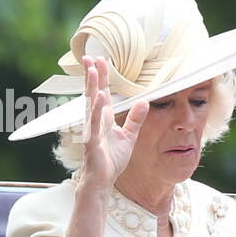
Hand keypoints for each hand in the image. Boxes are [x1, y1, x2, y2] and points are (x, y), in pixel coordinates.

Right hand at [77, 55, 148, 190]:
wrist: (103, 180)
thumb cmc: (112, 160)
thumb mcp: (129, 136)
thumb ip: (136, 119)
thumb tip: (145, 102)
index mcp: (105, 119)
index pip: (104, 93)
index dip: (103, 77)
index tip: (102, 60)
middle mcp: (97, 121)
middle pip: (94, 93)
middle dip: (93, 75)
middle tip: (91, 56)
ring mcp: (93, 129)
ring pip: (91, 104)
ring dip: (91, 86)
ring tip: (93, 70)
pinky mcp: (92, 141)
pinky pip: (94, 122)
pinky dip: (96, 109)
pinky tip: (99, 97)